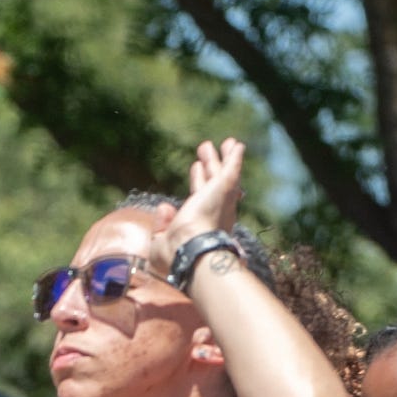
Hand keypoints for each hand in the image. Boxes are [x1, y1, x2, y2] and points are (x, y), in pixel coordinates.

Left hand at [155, 138, 246, 267]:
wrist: (191, 251)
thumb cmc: (175, 254)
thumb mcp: (160, 242)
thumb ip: (162, 224)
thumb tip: (164, 206)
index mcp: (201, 223)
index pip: (200, 197)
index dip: (199, 181)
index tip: (196, 168)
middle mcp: (215, 211)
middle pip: (212, 182)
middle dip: (210, 166)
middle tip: (206, 149)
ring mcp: (221, 199)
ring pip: (220, 172)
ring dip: (219, 157)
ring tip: (220, 142)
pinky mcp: (225, 188)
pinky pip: (232, 169)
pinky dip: (235, 157)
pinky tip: (237, 145)